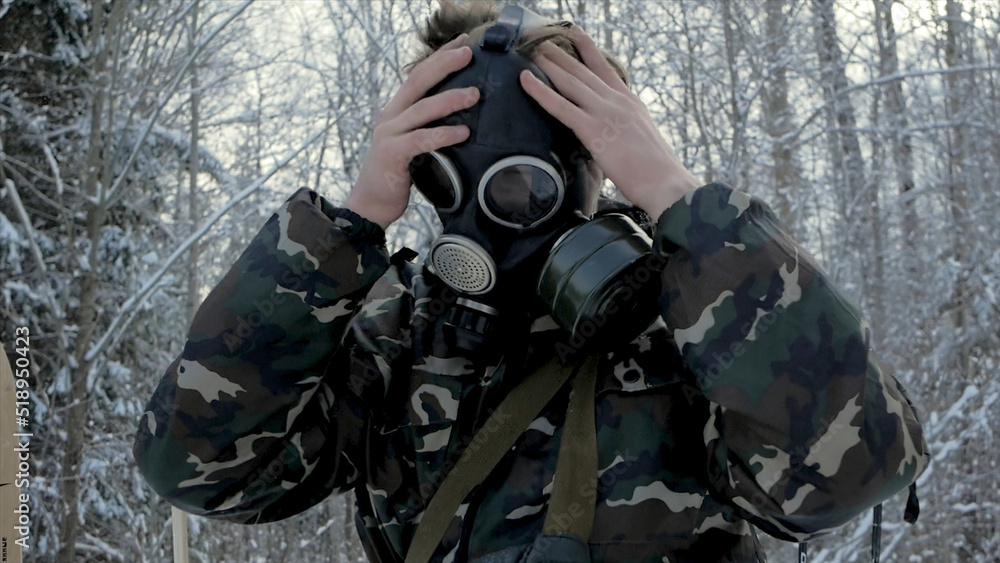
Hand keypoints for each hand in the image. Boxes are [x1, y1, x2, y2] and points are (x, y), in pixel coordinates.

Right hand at [345, 34, 479, 228]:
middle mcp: (390, 116)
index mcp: (396, 111)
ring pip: (422, 109)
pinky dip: (443, 134)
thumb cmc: (396, 176)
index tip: (462, 43)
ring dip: (450, 99)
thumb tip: (462, 119)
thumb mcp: (411, 145)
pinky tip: (463, 133)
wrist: (370, 206)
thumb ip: (426, 128)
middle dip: (444, 64)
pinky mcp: (392, 154)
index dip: (439, 57)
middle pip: (418, 81)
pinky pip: (421, 139)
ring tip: (475, 94)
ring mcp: (389, 134)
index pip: (418, 75)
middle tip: (469, 53)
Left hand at [520, 25, 697, 219]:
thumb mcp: (641, 139)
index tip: (576, 33)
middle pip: (583, 70)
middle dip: (562, 54)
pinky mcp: (593, 130)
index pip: (605, 69)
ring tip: (532, 51)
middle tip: (543, 41)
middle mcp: (617, 100)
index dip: (588, 49)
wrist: (665, 182)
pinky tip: (525, 80)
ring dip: (549, 65)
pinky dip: (540, 91)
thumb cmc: (656, 171)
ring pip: (570, 82)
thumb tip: (612, 136)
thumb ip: (624, 130)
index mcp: (630, 102)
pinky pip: (560, 106)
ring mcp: (605, 112)